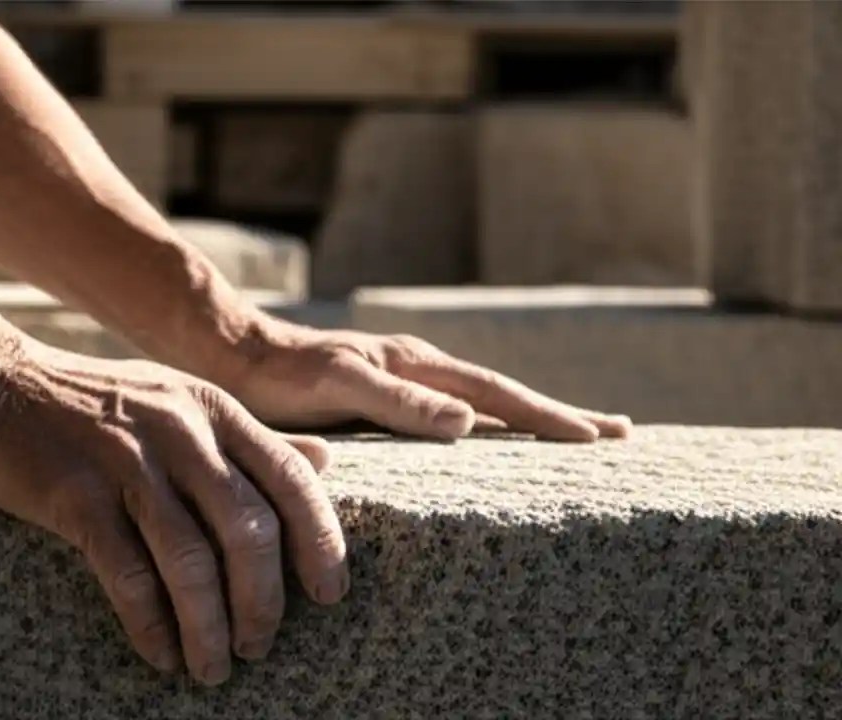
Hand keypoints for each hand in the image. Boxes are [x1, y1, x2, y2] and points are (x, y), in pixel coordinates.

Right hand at [0, 343, 346, 684]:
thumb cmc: (94, 402)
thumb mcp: (181, 400)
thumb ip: (250, 437)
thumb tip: (324, 459)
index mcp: (214, 409)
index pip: (291, 479)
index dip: (321, 542)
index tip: (331, 593)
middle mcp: (180, 432)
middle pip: (248, 529)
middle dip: (264, 600)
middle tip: (260, 645)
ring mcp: (128, 463)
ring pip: (191, 561)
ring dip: (209, 627)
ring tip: (213, 668)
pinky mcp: (77, 496)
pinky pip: (128, 575)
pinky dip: (151, 625)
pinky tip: (161, 655)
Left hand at [228, 319, 630, 441]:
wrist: (234, 357)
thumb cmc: (280, 377)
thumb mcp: (336, 386)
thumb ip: (398, 402)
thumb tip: (471, 421)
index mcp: (417, 366)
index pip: (499, 395)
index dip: (550, 418)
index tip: (602, 438)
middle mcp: (420, 370)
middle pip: (505, 394)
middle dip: (561, 415)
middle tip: (621, 432)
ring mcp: (406, 382)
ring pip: (484, 402)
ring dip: (531, 417)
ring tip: (575, 434)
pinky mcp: (386, 397)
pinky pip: (454, 411)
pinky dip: (490, 422)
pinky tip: (493, 439)